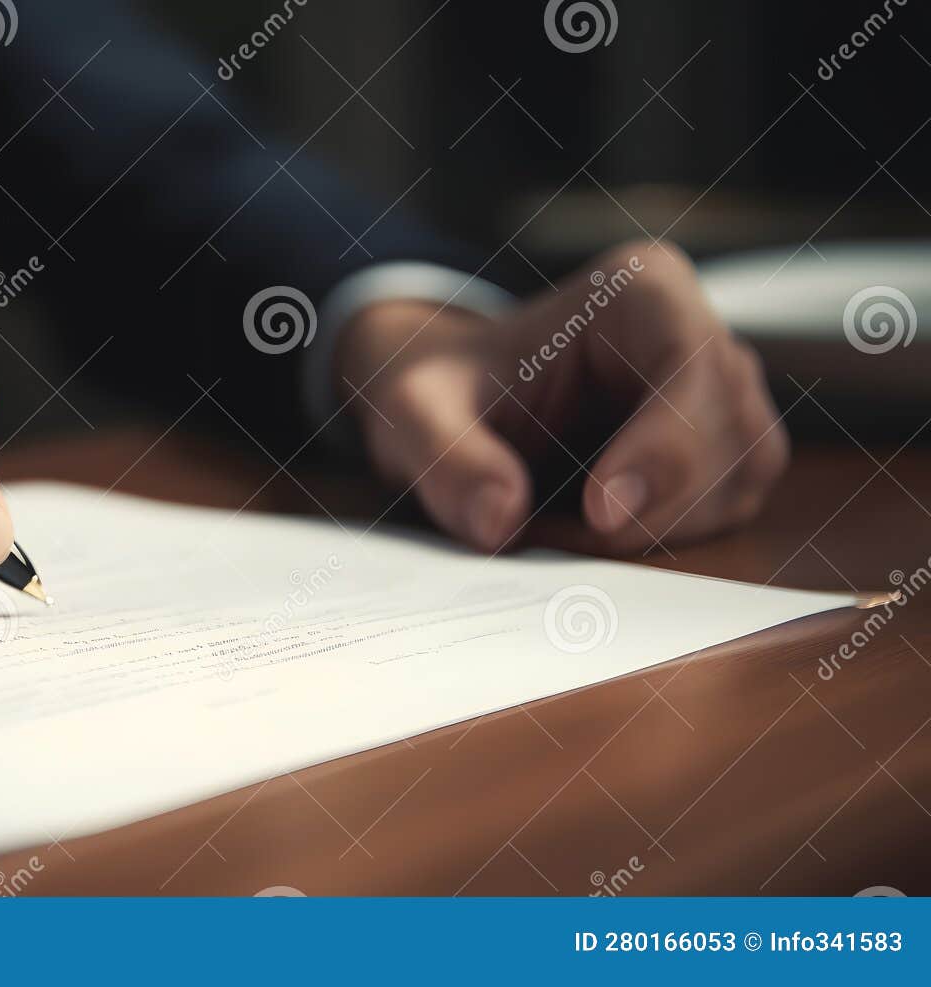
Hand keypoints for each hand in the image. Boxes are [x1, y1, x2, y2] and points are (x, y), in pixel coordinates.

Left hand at [338, 240, 788, 553]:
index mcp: (641, 291)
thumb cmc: (441, 387)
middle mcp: (698, 336)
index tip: (602, 513)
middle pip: (727, 436)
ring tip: (556, 527)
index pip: (692, 364)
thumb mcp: (414, 412)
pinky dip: (660, 538)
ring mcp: (720, 400)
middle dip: (648, 506)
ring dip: (653, 529)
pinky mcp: (719, 457)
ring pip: (734, 485)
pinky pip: (723, 513)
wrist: (450, 402)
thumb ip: (448, 459)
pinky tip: (587, 532)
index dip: (664, 448)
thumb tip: (500, 520)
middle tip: (552, 536)